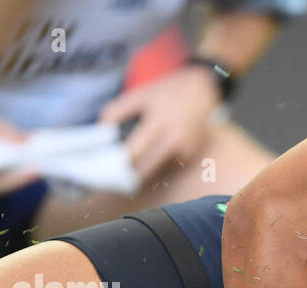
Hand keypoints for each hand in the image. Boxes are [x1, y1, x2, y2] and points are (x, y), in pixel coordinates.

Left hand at [98, 64, 221, 181]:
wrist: (205, 90)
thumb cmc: (169, 91)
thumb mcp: (140, 95)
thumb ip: (117, 111)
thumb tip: (100, 131)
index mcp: (159, 123)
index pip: (134, 153)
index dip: (118, 164)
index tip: (105, 169)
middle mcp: (176, 140)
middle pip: (146, 170)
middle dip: (128, 176)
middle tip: (113, 178)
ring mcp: (187, 150)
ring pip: (157, 172)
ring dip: (143, 172)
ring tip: (129, 169)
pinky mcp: (192, 155)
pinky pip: (169, 167)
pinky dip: (158, 166)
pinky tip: (152, 158)